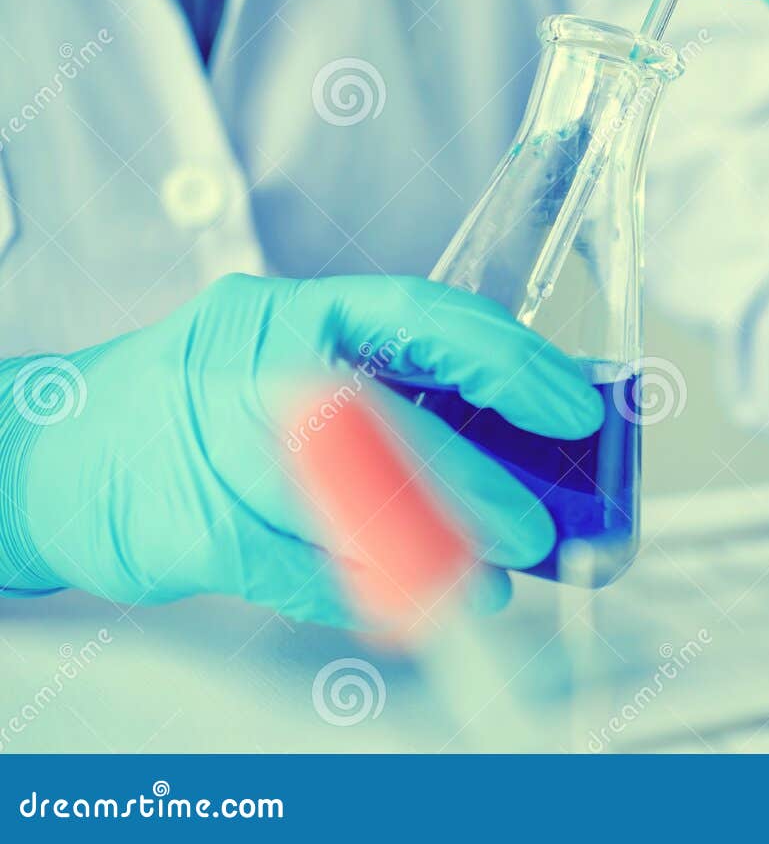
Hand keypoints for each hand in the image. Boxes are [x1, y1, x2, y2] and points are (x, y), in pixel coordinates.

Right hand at [0, 274, 601, 624]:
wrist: (54, 451)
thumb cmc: (195, 400)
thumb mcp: (291, 359)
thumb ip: (388, 389)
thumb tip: (511, 442)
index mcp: (294, 312)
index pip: (425, 318)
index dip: (508, 362)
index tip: (572, 406)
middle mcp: (254, 369)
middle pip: (387, 425)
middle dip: (477, 482)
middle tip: (541, 523)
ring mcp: (216, 450)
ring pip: (350, 510)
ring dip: (436, 552)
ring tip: (494, 576)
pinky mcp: (195, 531)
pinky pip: (306, 572)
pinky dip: (373, 591)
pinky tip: (420, 599)